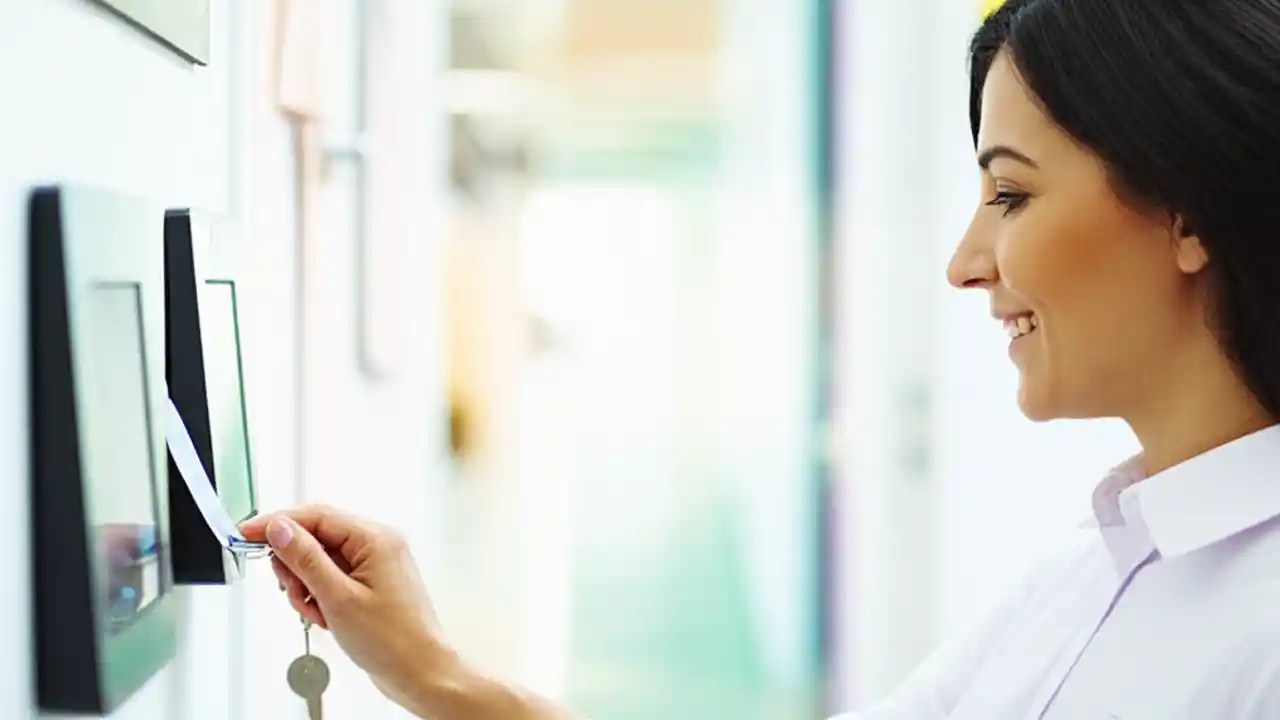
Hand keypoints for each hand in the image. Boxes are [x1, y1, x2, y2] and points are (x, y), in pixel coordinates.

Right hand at [239, 506, 451, 713]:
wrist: (421, 673)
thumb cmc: (392, 640)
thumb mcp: (338, 598)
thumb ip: (305, 559)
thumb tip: (280, 528)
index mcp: (375, 538)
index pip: (316, 516)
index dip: (278, 524)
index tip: (246, 534)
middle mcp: (378, 544)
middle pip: (316, 537)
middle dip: (295, 565)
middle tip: (292, 590)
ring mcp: (375, 564)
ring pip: (321, 561)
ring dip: (307, 586)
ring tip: (316, 612)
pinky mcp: (370, 584)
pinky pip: (333, 579)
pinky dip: (320, 596)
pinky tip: (326, 618)